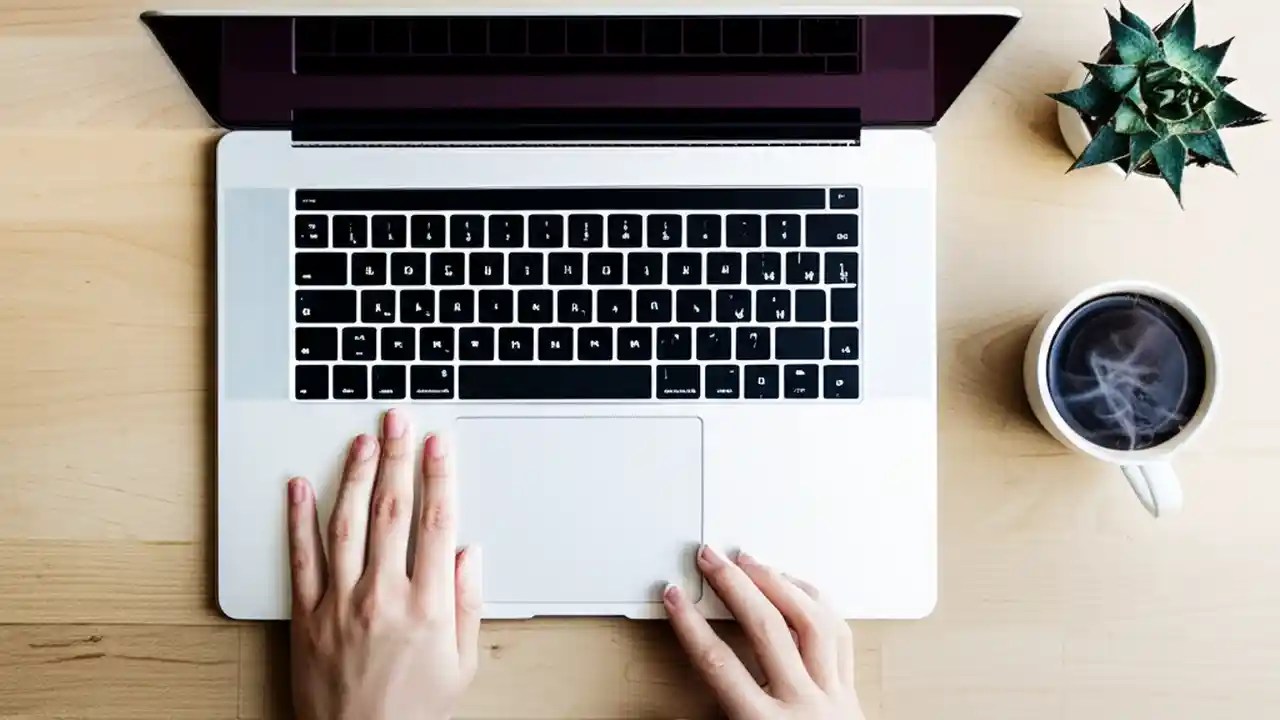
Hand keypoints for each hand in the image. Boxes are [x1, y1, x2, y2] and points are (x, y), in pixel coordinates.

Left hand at [286, 410, 481, 719]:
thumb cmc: (414, 712)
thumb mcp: (461, 664)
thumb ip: (466, 604)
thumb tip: (469, 553)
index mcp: (426, 606)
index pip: (436, 523)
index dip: (439, 476)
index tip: (438, 444)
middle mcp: (382, 596)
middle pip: (392, 511)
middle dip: (396, 458)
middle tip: (397, 420)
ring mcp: (340, 603)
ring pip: (347, 524)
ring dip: (355, 476)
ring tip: (361, 441)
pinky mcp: (307, 616)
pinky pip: (301, 559)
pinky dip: (298, 519)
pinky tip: (301, 487)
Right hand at [664, 546, 863, 719]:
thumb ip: (711, 717)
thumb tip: (662, 711)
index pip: (719, 663)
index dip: (690, 625)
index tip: (674, 597)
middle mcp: (802, 706)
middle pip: (766, 628)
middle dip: (733, 586)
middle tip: (710, 558)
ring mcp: (833, 696)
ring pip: (811, 621)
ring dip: (779, 583)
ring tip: (753, 562)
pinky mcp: (852, 693)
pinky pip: (839, 635)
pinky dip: (818, 603)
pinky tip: (799, 588)